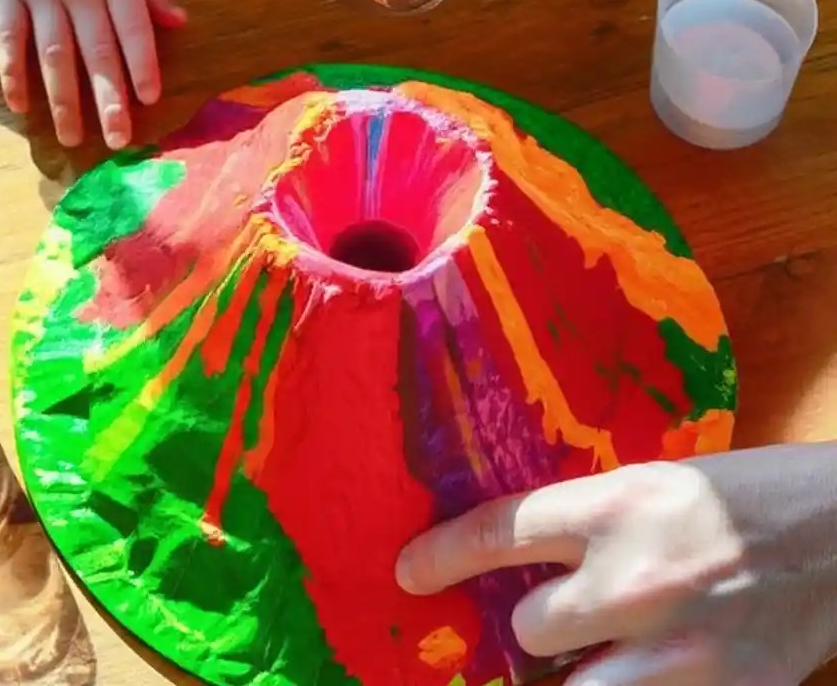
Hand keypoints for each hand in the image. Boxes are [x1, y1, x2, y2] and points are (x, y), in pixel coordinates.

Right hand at [0, 0, 186, 149]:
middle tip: (116, 140)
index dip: (142, 63)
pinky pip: (9, 36)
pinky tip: (19, 106)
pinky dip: (11, 71)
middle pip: (97, 50)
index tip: (149, 98)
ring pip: (54, 53)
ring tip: (71, 138)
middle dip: (108, 98)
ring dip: (63, 99)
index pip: (133, 28)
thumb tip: (178, 22)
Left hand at [396, 444, 836, 684]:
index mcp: (620, 504)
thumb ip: (584, 522)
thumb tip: (508, 565)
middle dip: (539, 627)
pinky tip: (655, 666)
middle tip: (571, 617)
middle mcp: (638, 577)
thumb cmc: (744, 499)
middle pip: (528, 628)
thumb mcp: (653, 485)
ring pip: (569, 685)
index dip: (441, 555)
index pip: (500, 531)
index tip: (407, 573)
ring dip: (578, 671)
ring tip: (613, 647)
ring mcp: (679, 648)